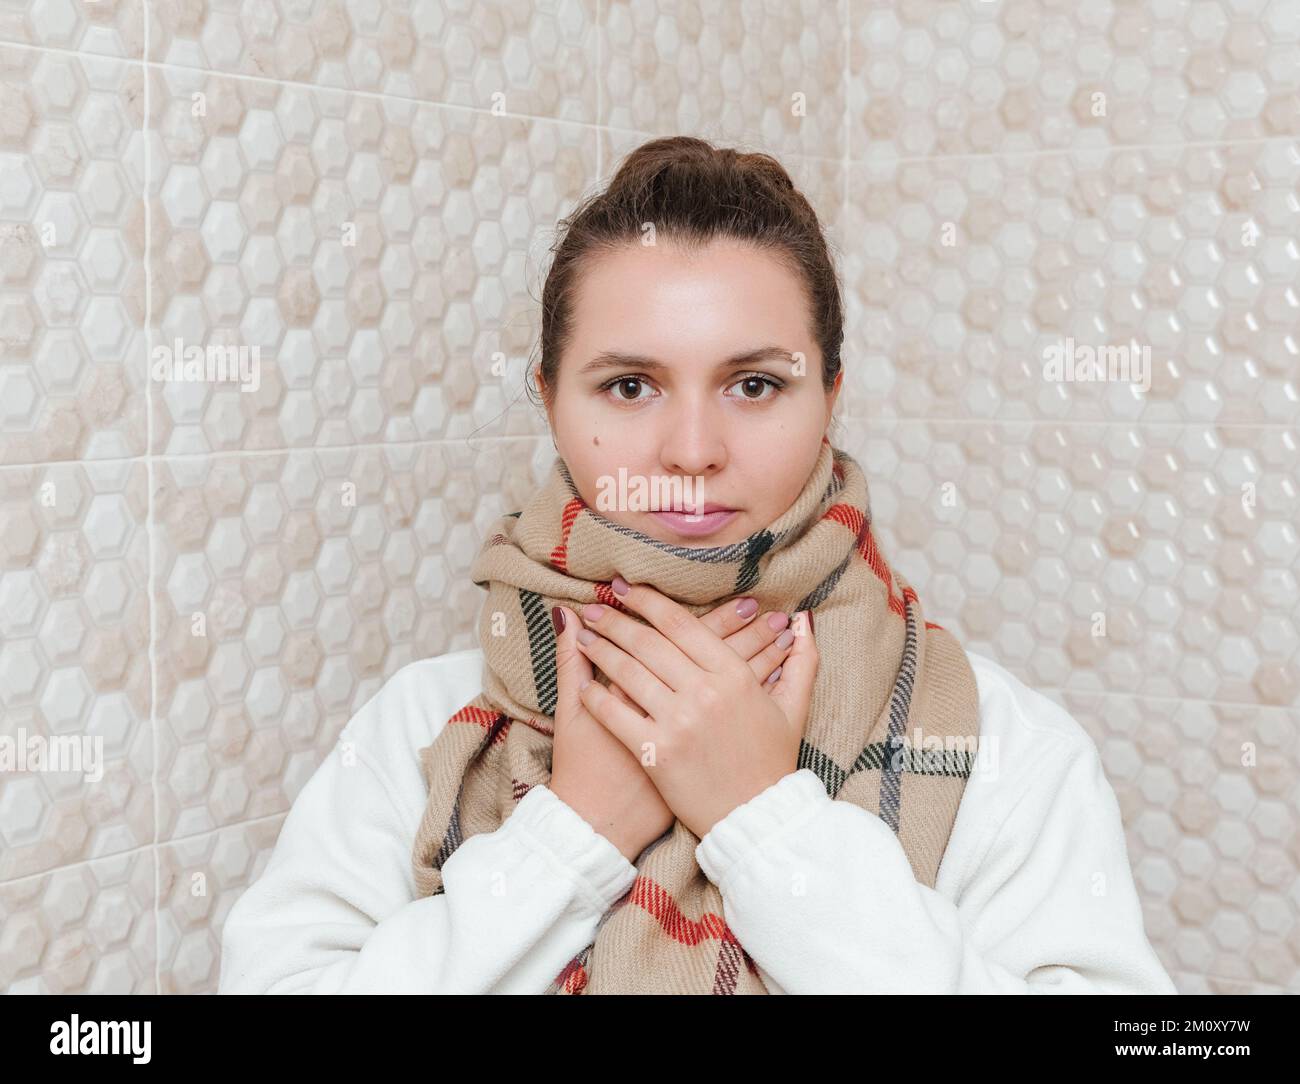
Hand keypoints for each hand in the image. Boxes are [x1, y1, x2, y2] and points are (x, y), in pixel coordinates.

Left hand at [575, 579, 818, 839]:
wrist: (756, 820)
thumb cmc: (771, 762)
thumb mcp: (793, 708)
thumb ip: (801, 660)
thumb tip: (803, 620)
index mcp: (734, 675)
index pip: (681, 624)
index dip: (647, 601)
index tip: (625, 588)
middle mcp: (704, 692)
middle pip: (648, 642)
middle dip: (615, 620)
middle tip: (594, 608)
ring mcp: (678, 723)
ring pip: (627, 672)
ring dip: (599, 649)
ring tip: (583, 636)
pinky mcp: (656, 753)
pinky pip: (614, 715)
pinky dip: (594, 695)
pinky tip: (582, 683)